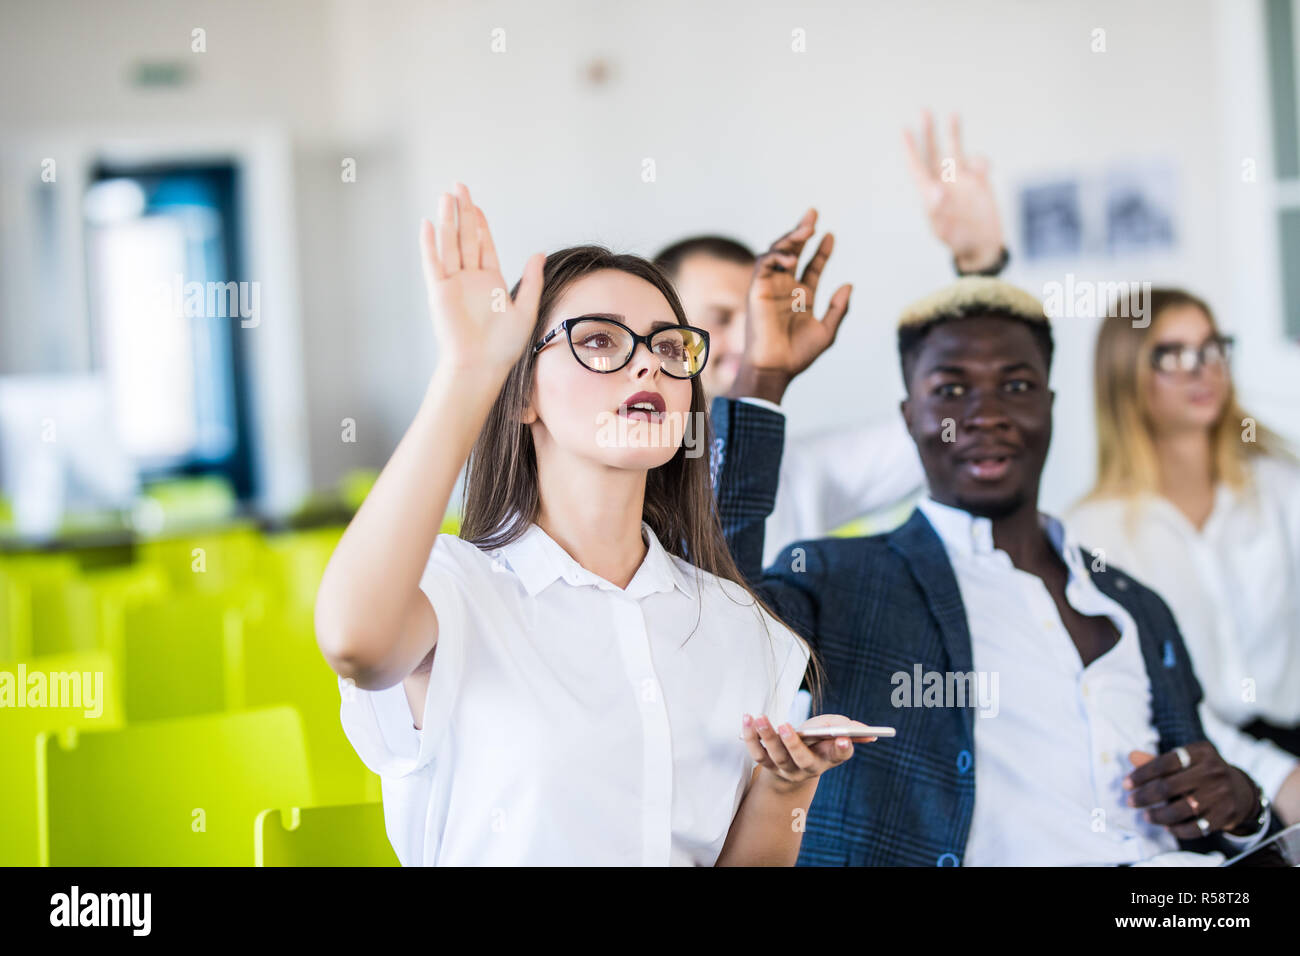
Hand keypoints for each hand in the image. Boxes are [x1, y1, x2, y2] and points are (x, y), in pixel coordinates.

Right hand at [420, 182, 545, 377]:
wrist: (481, 365)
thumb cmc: (503, 347)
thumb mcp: (526, 309)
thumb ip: (531, 280)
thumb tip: (538, 254)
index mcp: (490, 282)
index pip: (483, 245)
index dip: (480, 224)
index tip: (476, 205)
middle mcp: (470, 279)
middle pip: (465, 237)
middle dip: (462, 212)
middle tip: (459, 186)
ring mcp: (453, 283)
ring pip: (449, 244)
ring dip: (447, 220)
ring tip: (446, 196)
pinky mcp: (438, 291)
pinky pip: (433, 262)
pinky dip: (429, 243)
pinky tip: (428, 223)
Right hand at [728, 209, 851, 402]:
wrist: (775, 368)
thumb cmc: (799, 354)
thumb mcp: (827, 331)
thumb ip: (838, 308)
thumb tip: (849, 284)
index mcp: (802, 296)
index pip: (813, 266)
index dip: (822, 251)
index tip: (830, 236)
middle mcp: (786, 288)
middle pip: (794, 252)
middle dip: (803, 232)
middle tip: (813, 214)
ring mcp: (771, 287)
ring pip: (778, 253)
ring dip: (790, 238)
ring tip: (806, 228)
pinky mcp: (757, 290)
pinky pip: (764, 264)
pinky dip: (776, 255)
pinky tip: (790, 256)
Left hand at [740, 712, 876, 793]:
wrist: (794, 761)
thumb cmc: (818, 740)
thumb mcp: (832, 731)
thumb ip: (848, 727)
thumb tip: (866, 731)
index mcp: (829, 758)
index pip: (839, 755)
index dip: (843, 748)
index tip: (845, 737)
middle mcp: (808, 768)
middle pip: (802, 760)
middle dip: (794, 744)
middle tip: (785, 726)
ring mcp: (786, 768)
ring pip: (776, 756)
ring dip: (767, 736)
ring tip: (760, 717)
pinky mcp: (767, 764)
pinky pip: (757, 753)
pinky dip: (750, 736)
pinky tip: (747, 718)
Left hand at [903, 111, 1004, 272]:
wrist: (982, 246)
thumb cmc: (958, 242)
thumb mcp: (945, 231)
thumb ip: (938, 212)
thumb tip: (936, 191)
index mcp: (929, 193)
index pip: (917, 167)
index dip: (910, 149)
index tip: (904, 130)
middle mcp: (943, 182)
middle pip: (933, 152)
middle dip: (929, 133)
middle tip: (924, 111)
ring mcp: (961, 180)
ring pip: (955, 150)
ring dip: (954, 133)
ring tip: (953, 114)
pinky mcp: (979, 181)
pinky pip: (978, 164)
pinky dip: (981, 162)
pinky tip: (983, 172)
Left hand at [1124, 743, 1260, 838]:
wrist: (1241, 791)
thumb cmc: (1202, 773)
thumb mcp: (1186, 761)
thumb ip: (1158, 761)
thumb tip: (1131, 756)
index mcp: (1201, 752)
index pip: (1164, 762)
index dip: (1142, 774)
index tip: (1126, 784)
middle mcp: (1213, 771)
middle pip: (1169, 786)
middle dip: (1145, 796)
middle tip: (1130, 802)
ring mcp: (1221, 794)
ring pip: (1181, 809)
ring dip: (1159, 815)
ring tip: (1146, 816)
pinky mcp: (1226, 815)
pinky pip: (1196, 827)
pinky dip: (1178, 830)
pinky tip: (1166, 827)